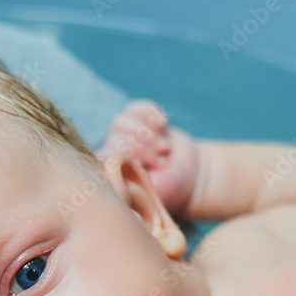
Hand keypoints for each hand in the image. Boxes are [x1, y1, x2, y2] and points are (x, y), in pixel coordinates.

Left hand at [96, 100, 200, 215]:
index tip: (143, 165)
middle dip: (140, 147)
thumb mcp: (158, 187)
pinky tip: (163, 123)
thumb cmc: (171, 185)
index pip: (106, 158)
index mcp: (112, 173)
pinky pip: (137, 108)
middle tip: (160, 161)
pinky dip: (150, 113)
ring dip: (145, 132)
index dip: (125, 157)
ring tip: (165, 147)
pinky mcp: (138, 120)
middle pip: (115, 138)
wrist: (190, 173)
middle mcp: (113, 153)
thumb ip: (139, 178)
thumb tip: (125, 161)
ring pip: (121, 121)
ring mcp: (124, 135)